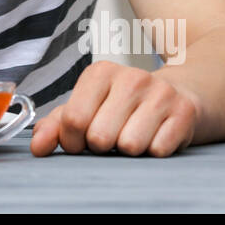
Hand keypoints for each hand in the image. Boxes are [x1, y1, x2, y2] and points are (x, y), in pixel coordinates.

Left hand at [29, 60, 199, 157]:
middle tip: (113, 135)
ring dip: (129, 149)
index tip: (83, 139)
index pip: (73, 120)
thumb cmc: (125, 104)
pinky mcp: (185, 112)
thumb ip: (56, 126)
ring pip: (130, 146)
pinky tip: (156, 135)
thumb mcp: (87, 107)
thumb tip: (38, 147)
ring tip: (135, 133)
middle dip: (102, 146)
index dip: (74, 140)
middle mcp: (131, 78)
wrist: (181, 93)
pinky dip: (154, 151)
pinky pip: (158, 150)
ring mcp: (161, 93)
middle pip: (100, 137)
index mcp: (100, 73)